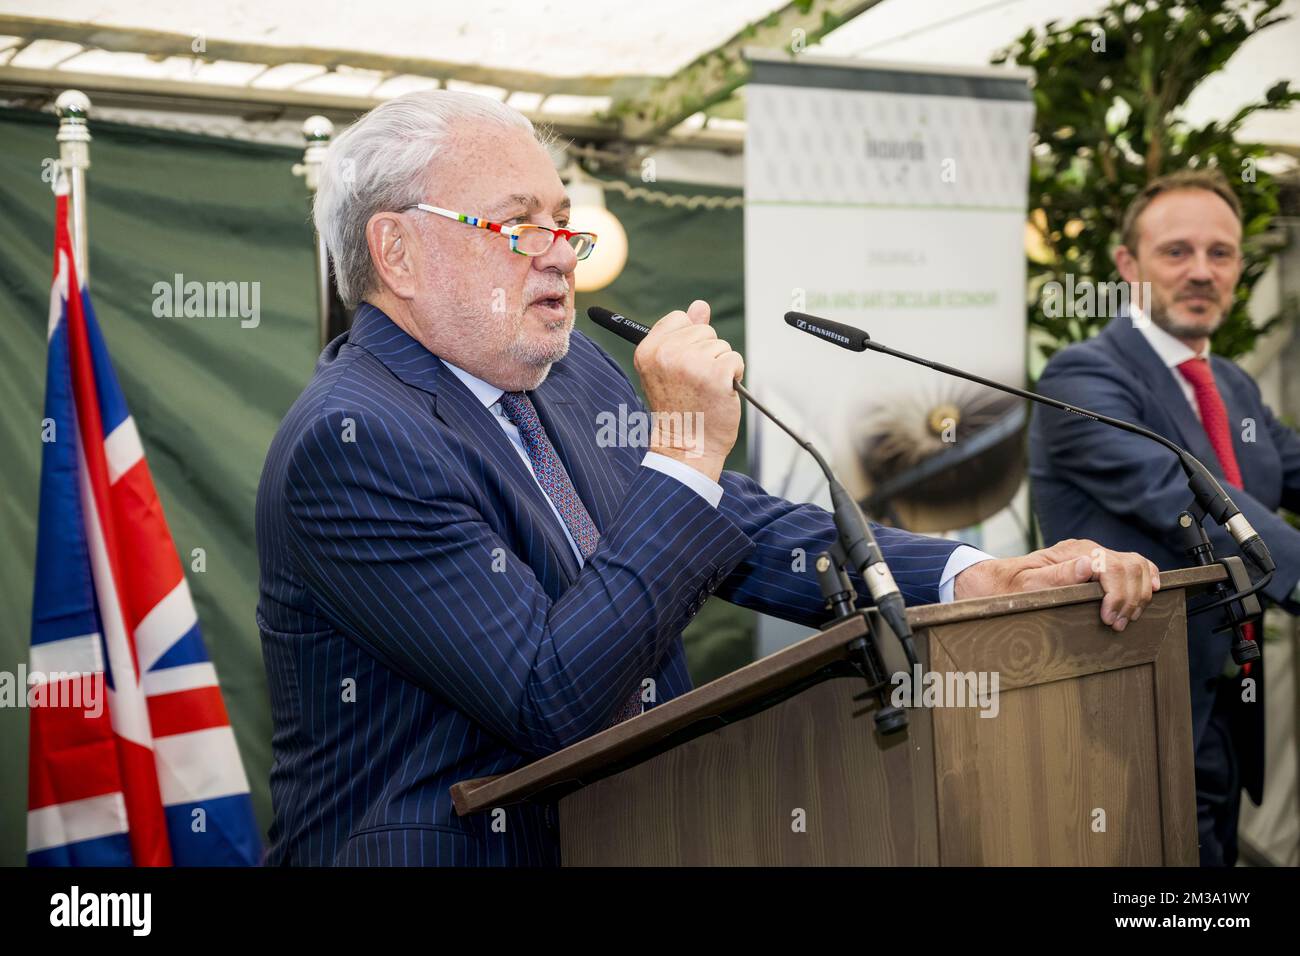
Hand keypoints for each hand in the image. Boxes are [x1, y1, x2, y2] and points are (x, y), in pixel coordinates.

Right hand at [634, 299, 743, 482]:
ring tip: (706, 390)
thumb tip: (700, 307)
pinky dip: (734, 376)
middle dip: (707, 353)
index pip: (678, 319)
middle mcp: (666, 354)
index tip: (684, 366)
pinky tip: (720, 393)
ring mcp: (691, 363)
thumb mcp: (670, 370)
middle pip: (704, 330)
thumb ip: (683, 335)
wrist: (686, 447)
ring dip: (721, 366)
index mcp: (648, 350)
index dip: (689, 341)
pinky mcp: (715, 373)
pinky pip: (736, 359)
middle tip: (695, 383)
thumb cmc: (679, 411)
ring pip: (721, 345)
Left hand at [953, 538, 1160, 632]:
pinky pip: (1132, 565)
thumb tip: (1087, 565)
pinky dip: (1145, 577)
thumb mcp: (1027, 585)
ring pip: (1135, 565)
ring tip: (1125, 618)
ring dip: (1138, 593)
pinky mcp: (1098, 564)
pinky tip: (1149, 592)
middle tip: (1118, 624)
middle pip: (1128, 566)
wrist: (999, 583)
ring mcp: (1094, 556)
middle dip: (1130, 597)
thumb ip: (1057, 576)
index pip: (1111, 566)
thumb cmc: (1011, 588)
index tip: (1109, 619)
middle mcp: (1086, 550)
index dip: (1116, 594)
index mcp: (1073, 552)